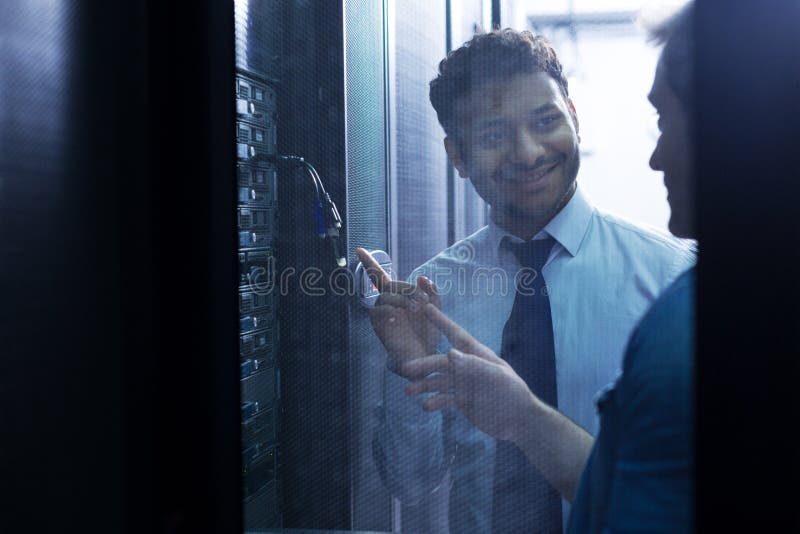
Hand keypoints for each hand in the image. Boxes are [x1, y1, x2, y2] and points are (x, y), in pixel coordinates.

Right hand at [355, 248, 440, 376]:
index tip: (358, 249)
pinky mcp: (379, 326)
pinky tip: (398, 316)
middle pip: (390, 283)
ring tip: (416, 309)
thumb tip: (421, 276)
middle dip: (407, 288)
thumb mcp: (436, 310)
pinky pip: (378, 311)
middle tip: (423, 301)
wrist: (424, 358)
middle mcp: (386, 302)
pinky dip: (389, 311)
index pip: (380, 275)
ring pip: (385, 296)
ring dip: (402, 298)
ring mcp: (381, 313)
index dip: (368, 262)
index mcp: (398, 295)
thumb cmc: (428, 334)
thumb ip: (432, 292)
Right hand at [403, 304, 538, 442]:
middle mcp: (468, 367)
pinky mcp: (463, 400)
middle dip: (424, 364)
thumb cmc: (512, 395)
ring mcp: (465, 384)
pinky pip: (444, 398)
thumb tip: (449, 353)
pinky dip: (434, 401)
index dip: (441, 321)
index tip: (426, 308)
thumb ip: (473, 365)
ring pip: (439, 381)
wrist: (520, 422)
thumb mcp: (496, 378)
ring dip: (424, 385)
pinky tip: (426, 407)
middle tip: (405, 368)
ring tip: (409, 391)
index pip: (456, 335)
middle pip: (442, 362)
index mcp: (478, 355)